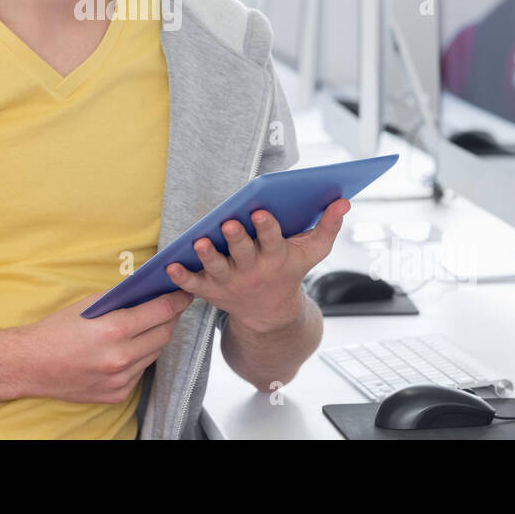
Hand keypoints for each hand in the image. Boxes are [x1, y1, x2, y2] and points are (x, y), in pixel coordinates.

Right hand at [19, 289, 193, 403]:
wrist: (31, 365)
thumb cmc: (56, 330)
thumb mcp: (89, 305)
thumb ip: (122, 300)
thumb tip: (149, 291)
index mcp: (114, 330)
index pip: (161, 311)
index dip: (177, 300)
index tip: (184, 294)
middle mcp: (121, 357)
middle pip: (164, 334)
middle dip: (170, 318)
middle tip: (169, 307)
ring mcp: (120, 379)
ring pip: (154, 354)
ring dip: (154, 338)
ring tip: (146, 326)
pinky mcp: (117, 394)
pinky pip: (140, 371)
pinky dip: (138, 358)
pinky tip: (126, 349)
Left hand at [166, 199, 350, 334]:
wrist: (270, 314)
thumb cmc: (289, 272)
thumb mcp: (312, 252)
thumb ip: (328, 226)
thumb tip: (344, 200)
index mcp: (276, 258)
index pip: (272, 240)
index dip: (267, 227)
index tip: (261, 212)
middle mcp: (252, 270)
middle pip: (243, 253)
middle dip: (236, 239)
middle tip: (229, 224)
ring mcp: (230, 282)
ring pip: (216, 268)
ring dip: (207, 256)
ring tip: (199, 242)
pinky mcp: (211, 290)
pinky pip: (194, 284)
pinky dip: (182, 278)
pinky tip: (170, 266)